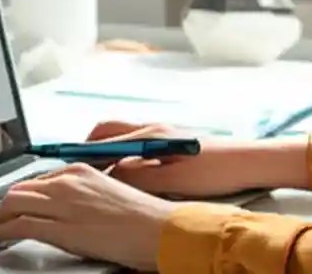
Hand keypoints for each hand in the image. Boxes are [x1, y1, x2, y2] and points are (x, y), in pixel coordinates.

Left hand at [0, 163, 174, 271]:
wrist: (154, 229)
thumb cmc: (140, 215)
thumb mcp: (109, 192)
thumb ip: (84, 192)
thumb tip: (69, 204)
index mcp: (80, 170)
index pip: (38, 178)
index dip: (23, 192)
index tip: (18, 201)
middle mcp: (67, 182)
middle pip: (21, 187)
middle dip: (6, 203)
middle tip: (1, 215)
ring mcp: (61, 203)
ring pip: (13, 202)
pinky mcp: (59, 227)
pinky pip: (19, 225)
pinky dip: (2, 230)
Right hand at [88, 121, 310, 197]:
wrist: (250, 162)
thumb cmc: (216, 169)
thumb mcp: (172, 180)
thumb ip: (137, 177)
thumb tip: (109, 177)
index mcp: (151, 134)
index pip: (102, 138)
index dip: (79, 151)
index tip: (61, 161)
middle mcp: (154, 129)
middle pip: (108, 134)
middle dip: (89, 150)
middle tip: (76, 171)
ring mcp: (164, 136)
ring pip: (124, 143)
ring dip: (109, 158)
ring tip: (101, 180)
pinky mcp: (173, 146)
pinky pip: (139, 151)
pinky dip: (126, 162)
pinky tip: (131, 181)